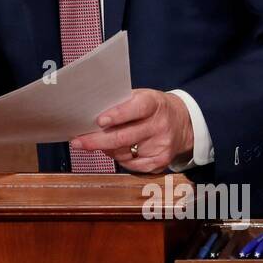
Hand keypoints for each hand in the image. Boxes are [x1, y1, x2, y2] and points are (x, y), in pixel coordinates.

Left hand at [70, 89, 193, 173]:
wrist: (183, 123)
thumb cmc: (152, 108)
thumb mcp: (141, 97)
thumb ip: (120, 104)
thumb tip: (90, 116)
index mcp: (153, 104)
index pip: (136, 109)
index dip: (117, 115)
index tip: (99, 121)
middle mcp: (159, 126)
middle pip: (124, 137)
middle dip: (97, 141)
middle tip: (78, 142)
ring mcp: (161, 146)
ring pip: (123, 153)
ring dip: (106, 149)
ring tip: (98, 142)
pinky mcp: (160, 162)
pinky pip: (131, 165)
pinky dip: (118, 158)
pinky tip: (115, 151)